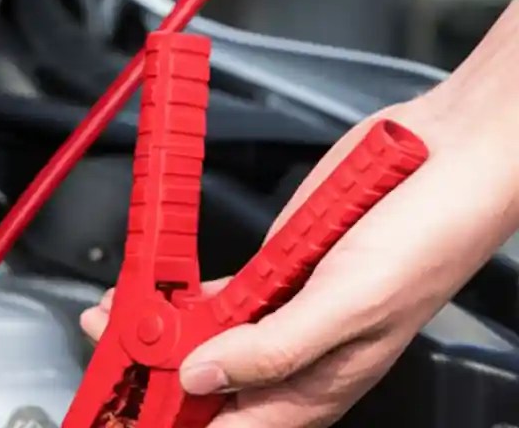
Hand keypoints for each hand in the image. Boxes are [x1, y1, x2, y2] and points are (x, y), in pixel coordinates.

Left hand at [80, 95, 518, 426]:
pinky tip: (150, 291)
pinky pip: (218, 291)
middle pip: (213, 382)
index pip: (237, 425)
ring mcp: (285, 307)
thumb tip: (204, 377)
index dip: (182, 418)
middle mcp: (300, 352)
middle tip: (108, 351)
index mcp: (323, 382)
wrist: (449, 157)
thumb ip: (274, 348)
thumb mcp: (350, 304)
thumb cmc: (431, 237)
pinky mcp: (277, 265)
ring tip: (111, 318)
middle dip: (156, 373)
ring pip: (208, 336)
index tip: (132, 408)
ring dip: (158, 331)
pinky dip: (181, 293)